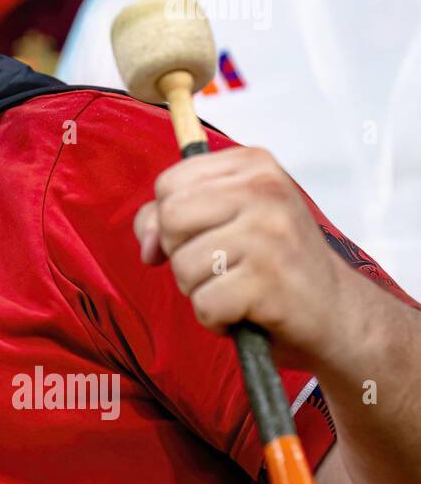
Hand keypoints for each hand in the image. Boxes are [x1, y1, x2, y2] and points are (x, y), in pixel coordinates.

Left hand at [133, 146, 356, 368]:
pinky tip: (247, 310)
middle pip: (171, 218)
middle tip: (222, 266)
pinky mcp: (271, 280)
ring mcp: (270, 234)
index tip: (198, 237)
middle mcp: (265, 191)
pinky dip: (217, 319)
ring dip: (201, 290)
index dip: (168, 220)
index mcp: (253, 164)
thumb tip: (147, 244)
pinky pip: (205, 304)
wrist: (336, 312)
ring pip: (183, 264)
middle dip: (182, 253)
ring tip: (239, 287)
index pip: (169, 183)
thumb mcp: (225, 220)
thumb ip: (169, 218)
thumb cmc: (271, 264)